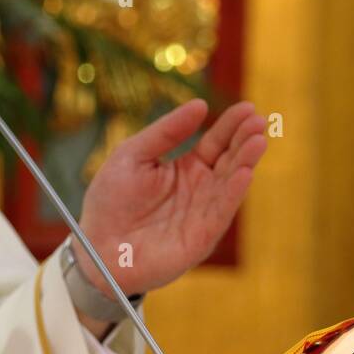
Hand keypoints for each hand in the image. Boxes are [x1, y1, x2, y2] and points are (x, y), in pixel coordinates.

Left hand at [75, 99, 266, 301]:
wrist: (95, 248)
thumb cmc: (110, 202)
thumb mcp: (133, 155)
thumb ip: (166, 132)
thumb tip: (200, 105)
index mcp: (185, 169)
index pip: (216, 142)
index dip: (232, 125)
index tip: (247, 107)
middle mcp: (200, 190)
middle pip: (230, 160)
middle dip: (245, 140)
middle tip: (258, 121)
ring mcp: (202, 214)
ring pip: (231, 185)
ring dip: (246, 163)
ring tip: (257, 141)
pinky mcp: (200, 238)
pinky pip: (220, 214)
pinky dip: (233, 194)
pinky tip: (244, 173)